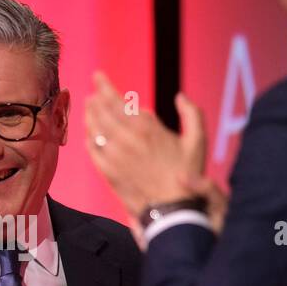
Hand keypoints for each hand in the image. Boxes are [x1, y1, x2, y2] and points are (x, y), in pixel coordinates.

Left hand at [84, 72, 228, 233]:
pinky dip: (88, 139)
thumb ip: (192, 113)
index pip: (118, 101)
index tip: (98, 76)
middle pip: (102, 112)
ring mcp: (114, 156)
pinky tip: (89, 134)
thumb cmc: (187, 175)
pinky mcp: (108, 172)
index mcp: (146, 127)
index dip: (105, 86)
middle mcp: (126, 139)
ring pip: (94, 129)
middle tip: (91, 92)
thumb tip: (180, 96)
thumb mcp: (198, 141)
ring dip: (89, 115)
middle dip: (95, 99)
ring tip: (88, 108)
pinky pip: (92, 150)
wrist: (172, 209)